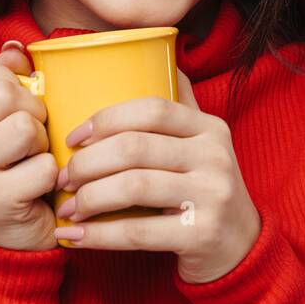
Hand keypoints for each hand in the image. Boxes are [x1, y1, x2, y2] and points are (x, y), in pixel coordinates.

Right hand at [0, 41, 59, 250]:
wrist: (9, 235)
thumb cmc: (11, 169)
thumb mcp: (2, 121)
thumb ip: (7, 79)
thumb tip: (15, 48)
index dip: (10, 84)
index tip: (14, 110)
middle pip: (4, 95)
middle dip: (34, 112)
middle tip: (32, 139)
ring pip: (25, 127)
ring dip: (43, 144)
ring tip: (33, 161)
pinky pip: (43, 166)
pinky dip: (52, 175)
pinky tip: (39, 188)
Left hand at [54, 69, 260, 283]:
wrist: (242, 248)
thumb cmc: (207, 191)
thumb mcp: (205, 145)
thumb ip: (182, 107)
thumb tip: (156, 55)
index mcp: (210, 129)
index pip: (152, 109)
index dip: (106, 118)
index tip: (73, 138)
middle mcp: (215, 157)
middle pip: (135, 148)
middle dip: (87, 163)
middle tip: (62, 177)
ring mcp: (211, 196)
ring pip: (133, 187)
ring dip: (89, 197)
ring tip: (67, 208)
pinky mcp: (201, 235)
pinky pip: (138, 232)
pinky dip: (98, 235)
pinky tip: (74, 236)